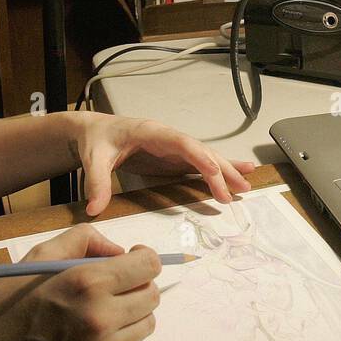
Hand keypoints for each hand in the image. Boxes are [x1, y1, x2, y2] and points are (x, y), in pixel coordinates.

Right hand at [0, 224, 160, 340]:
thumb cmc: (7, 304)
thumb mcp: (40, 256)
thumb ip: (84, 240)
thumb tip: (118, 250)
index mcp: (89, 283)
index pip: (148, 266)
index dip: (144, 259)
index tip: (133, 259)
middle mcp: (102, 318)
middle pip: (152, 297)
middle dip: (138, 287)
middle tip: (116, 286)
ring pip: (144, 327)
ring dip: (131, 315)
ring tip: (101, 312)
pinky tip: (85, 337)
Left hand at [68, 112, 255, 215]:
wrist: (94, 131)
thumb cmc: (96, 140)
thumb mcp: (93, 160)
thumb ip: (96, 182)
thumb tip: (94, 209)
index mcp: (150, 132)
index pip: (180, 142)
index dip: (198, 155)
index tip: (213, 171)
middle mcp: (168, 137)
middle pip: (200, 151)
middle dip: (220, 169)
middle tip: (239, 189)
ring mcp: (173, 148)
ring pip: (205, 157)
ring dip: (226, 171)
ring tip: (247, 185)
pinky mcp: (173, 158)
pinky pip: (199, 164)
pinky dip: (218, 171)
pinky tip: (237, 176)